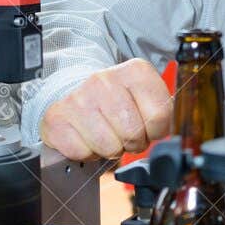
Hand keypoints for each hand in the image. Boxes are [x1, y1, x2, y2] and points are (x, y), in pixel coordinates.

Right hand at [39, 58, 172, 160]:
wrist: (72, 89)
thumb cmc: (115, 100)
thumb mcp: (144, 96)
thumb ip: (161, 113)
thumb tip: (167, 140)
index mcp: (135, 72)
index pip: (160, 117)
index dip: (155, 131)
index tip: (147, 127)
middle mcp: (104, 80)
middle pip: (133, 134)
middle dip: (133, 142)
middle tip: (124, 134)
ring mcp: (78, 99)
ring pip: (109, 147)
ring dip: (110, 149)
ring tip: (105, 134)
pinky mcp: (57, 118)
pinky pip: (82, 152)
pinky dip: (87, 153)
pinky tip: (86, 137)